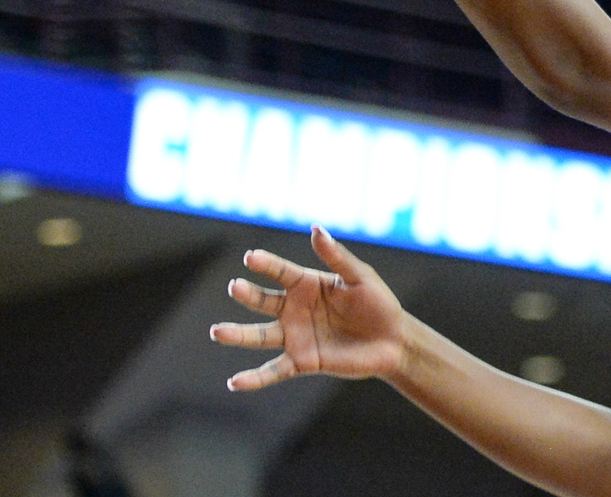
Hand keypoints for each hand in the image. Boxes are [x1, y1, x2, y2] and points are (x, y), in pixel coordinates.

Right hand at [209, 226, 408, 391]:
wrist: (393, 341)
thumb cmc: (378, 303)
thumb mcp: (360, 276)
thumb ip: (336, 256)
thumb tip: (315, 228)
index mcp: (306, 284)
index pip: (280, 272)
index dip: (266, 264)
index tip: (251, 258)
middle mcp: (294, 309)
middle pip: (263, 301)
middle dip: (247, 294)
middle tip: (235, 287)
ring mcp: (295, 337)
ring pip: (260, 336)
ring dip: (237, 335)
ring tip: (217, 332)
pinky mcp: (302, 362)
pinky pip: (274, 370)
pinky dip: (254, 378)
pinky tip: (235, 382)